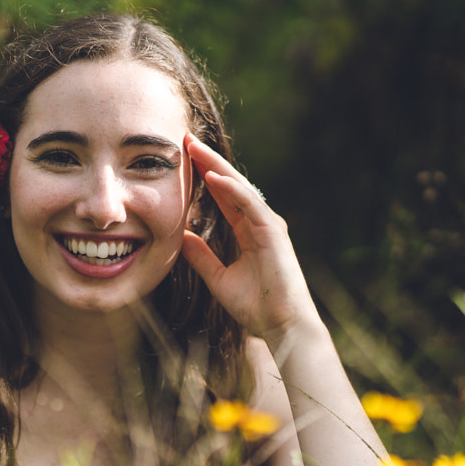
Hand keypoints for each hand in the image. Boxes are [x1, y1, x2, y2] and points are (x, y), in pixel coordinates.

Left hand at [180, 134, 319, 340]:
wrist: (282, 326)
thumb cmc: (257, 307)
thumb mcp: (218, 279)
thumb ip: (202, 258)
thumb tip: (182, 240)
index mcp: (247, 232)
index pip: (222, 197)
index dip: (203, 176)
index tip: (183, 159)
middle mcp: (259, 223)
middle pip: (229, 184)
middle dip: (207, 161)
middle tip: (185, 139)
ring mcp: (268, 225)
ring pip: (239, 187)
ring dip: (215, 166)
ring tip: (194, 147)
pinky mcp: (273, 231)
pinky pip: (249, 203)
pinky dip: (230, 188)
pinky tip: (212, 176)